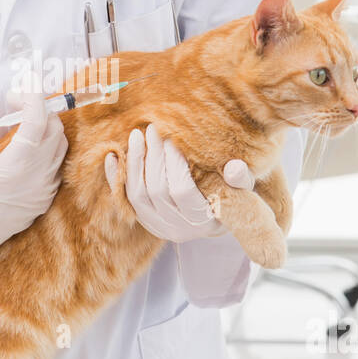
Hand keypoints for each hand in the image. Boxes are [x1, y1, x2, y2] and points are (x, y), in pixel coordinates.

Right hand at [0, 93, 66, 285]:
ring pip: (61, 148)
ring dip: (46, 129)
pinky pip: (57, 166)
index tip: (13, 94)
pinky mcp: (43, 200)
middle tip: (13, 107)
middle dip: (39, 110)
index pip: (38, 121)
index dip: (29, 99)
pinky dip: (48, 149)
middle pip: (56, 130)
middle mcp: (38, 178)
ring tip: (20, 124)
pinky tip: (26, 148)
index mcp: (18, 168)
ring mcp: (44, 191)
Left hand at [104, 123, 253, 242]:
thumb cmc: (233, 198)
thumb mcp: (244, 190)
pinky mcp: (145, 221)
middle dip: (153, 157)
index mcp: (203, 221)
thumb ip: (241, 179)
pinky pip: (125, 201)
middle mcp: (178, 228)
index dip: (174, 163)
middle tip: (153, 129)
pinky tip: (112, 157)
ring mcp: (159, 227)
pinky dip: (116, 179)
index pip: (181, 191)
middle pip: (156, 191)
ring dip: (135, 163)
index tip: (173, 138)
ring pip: (137, 196)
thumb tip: (235, 167)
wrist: (217, 218)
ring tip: (136, 136)